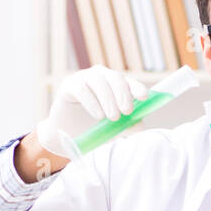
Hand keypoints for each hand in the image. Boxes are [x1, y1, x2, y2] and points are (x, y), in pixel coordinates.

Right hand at [34, 66, 149, 158]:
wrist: (66, 133)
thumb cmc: (91, 126)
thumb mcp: (112, 128)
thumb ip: (126, 126)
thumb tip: (141, 126)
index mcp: (114, 85)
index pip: (128, 82)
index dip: (136, 87)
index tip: (144, 97)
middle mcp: (100, 77)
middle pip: (115, 78)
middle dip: (123, 94)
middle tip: (127, 111)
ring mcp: (83, 78)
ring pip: (98, 81)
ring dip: (108, 99)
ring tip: (113, 117)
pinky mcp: (69, 85)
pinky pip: (81, 88)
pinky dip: (91, 102)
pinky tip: (98, 115)